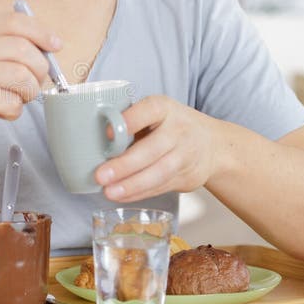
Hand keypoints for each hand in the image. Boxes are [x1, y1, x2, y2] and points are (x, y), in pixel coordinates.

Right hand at [0, 10, 60, 149]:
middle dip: (39, 69)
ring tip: (18, 98)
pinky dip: (15, 110)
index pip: (15, 21)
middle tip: (33, 83)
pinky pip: (12, 102)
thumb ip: (4, 45)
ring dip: (29, 92)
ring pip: (23, 76)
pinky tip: (2, 111)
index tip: (55, 45)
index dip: (41, 32)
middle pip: (25, 50)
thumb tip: (47, 46)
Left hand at [95, 95, 220, 200]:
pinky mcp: (188, 177)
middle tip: (100, 175)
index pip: (150, 110)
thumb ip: (129, 122)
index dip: (130, 120)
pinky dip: (139, 193)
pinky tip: (122, 195)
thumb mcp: (154, 114)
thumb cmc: (170, 126)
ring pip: (159, 173)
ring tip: (109, 191)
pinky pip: (161, 187)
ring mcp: (186, 155)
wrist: (212, 145)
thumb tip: (91, 138)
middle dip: (125, 165)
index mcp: (165, 108)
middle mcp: (179, 130)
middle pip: (153, 149)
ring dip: (132, 185)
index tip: (108, 132)